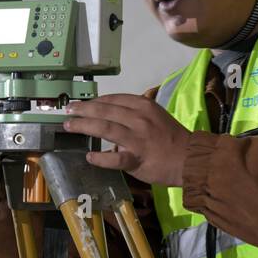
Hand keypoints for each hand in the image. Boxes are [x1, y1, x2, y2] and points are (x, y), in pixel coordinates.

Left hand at [62, 93, 192, 185]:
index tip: (81, 103)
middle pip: (105, 110)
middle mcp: (139, 119)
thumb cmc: (170, 137)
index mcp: (143, 106)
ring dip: (84, 126)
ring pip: (105, 128)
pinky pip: (115, 158)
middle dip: (83, 109)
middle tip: (68, 110)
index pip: (113, 99)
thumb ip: (133, 114)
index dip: (94, 101)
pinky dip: (101, 158)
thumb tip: (109, 114)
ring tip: (69, 126)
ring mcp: (138, 138)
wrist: (190, 159)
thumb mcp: (154, 116)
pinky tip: (90, 157)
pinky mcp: (137, 158)